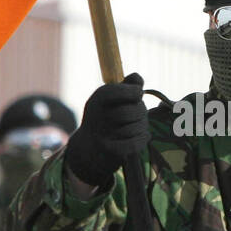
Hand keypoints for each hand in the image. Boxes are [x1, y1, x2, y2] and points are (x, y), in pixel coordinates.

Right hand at [64, 73, 149, 187]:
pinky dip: (142, 140)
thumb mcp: (112, 96)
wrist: (88, 145)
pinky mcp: (111, 151)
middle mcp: (100, 114)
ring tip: (134, 125)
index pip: (126, 91)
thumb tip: (137, 79)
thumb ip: (128, 85)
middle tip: (136, 114)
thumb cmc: (104, 115)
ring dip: (142, 127)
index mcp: (100, 97)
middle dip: (141, 111)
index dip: (135, 91)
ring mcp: (104, 134)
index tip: (137, 94)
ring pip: (138, 127)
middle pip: (137, 110)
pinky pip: (136, 143)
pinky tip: (141, 136)